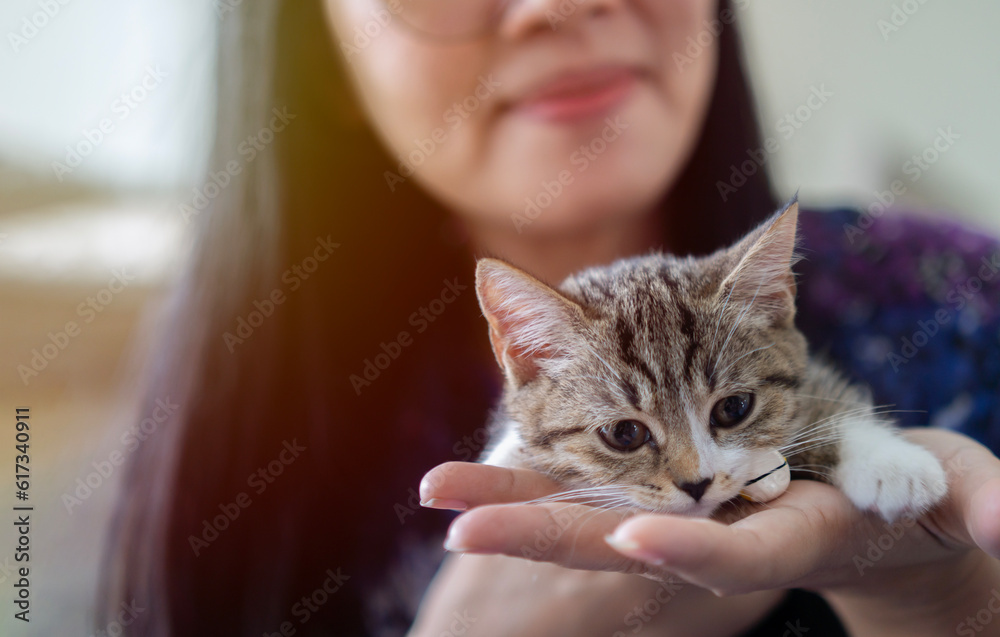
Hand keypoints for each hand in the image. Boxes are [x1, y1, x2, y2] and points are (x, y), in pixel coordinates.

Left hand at [420, 428, 999, 635]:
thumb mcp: (948, 489)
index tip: (635, 537)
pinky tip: (482, 470)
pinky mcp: (667, 491)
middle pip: (626, 540)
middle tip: (459, 518)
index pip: (735, 550)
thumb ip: (969, 501)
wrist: (877, 517)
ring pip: (592, 512)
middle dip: (546, 530)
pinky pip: (595, 486)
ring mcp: (687, 515)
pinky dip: (539, 478)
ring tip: (438, 492)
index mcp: (792, 532)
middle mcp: (722, 533)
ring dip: (516, 500)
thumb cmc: (918, 498)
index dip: (691, 545)